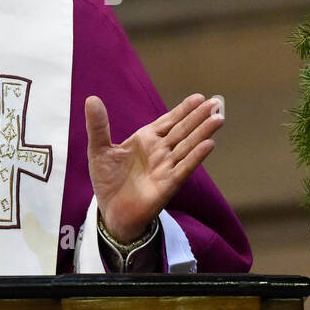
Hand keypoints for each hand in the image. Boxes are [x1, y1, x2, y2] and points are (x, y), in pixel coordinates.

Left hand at [85, 93, 222, 243]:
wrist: (110, 212)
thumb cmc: (108, 181)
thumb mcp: (99, 150)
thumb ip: (98, 126)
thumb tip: (91, 99)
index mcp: (146, 140)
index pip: (168, 121)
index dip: (183, 109)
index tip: (199, 97)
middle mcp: (160, 152)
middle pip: (183, 130)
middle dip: (199, 117)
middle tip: (216, 102)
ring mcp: (165, 168)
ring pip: (187, 146)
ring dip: (203, 132)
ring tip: (218, 118)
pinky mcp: (167, 185)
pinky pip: (184, 168)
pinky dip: (196, 157)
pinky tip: (209, 144)